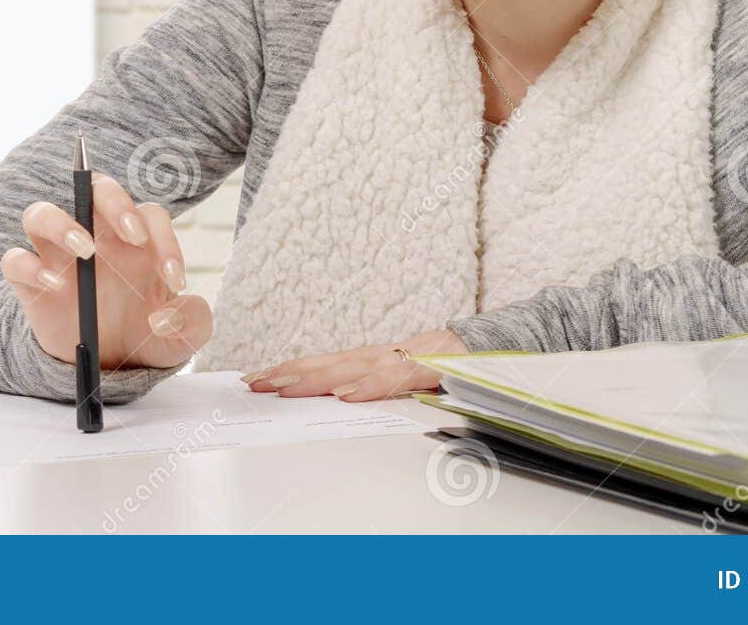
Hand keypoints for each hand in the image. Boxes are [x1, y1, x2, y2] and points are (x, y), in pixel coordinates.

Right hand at [0, 173, 211, 370]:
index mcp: (136, 241)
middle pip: (97, 189)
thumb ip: (194, 323)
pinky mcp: (29, 282)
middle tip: (133, 237)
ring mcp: (58, 256)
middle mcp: (95, 237)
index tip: (173, 280)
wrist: (109, 368)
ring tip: (85, 250)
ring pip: (41, 213)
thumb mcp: (182, 338)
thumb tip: (172, 315)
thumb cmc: (146, 336)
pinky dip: (29, 266)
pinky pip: (14, 259)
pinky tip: (55, 285)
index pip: (149, 216)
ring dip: (62, 224)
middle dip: (116, 202)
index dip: (165, 241)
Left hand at [240, 329, 467, 401]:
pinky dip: (371, 385)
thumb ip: (374, 386)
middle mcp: (382, 355)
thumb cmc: (446, 365)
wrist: (492, 347)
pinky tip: (348, 394)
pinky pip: (397, 377)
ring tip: (286, 387)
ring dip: (317, 377)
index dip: (290, 369)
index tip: (257, 377)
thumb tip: (337, 399)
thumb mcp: (404, 378)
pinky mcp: (429, 367)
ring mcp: (404, 358)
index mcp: (374, 359)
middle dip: (289, 372)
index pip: (324, 364)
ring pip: (354, 367)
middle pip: (329, 363)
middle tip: (255, 383)